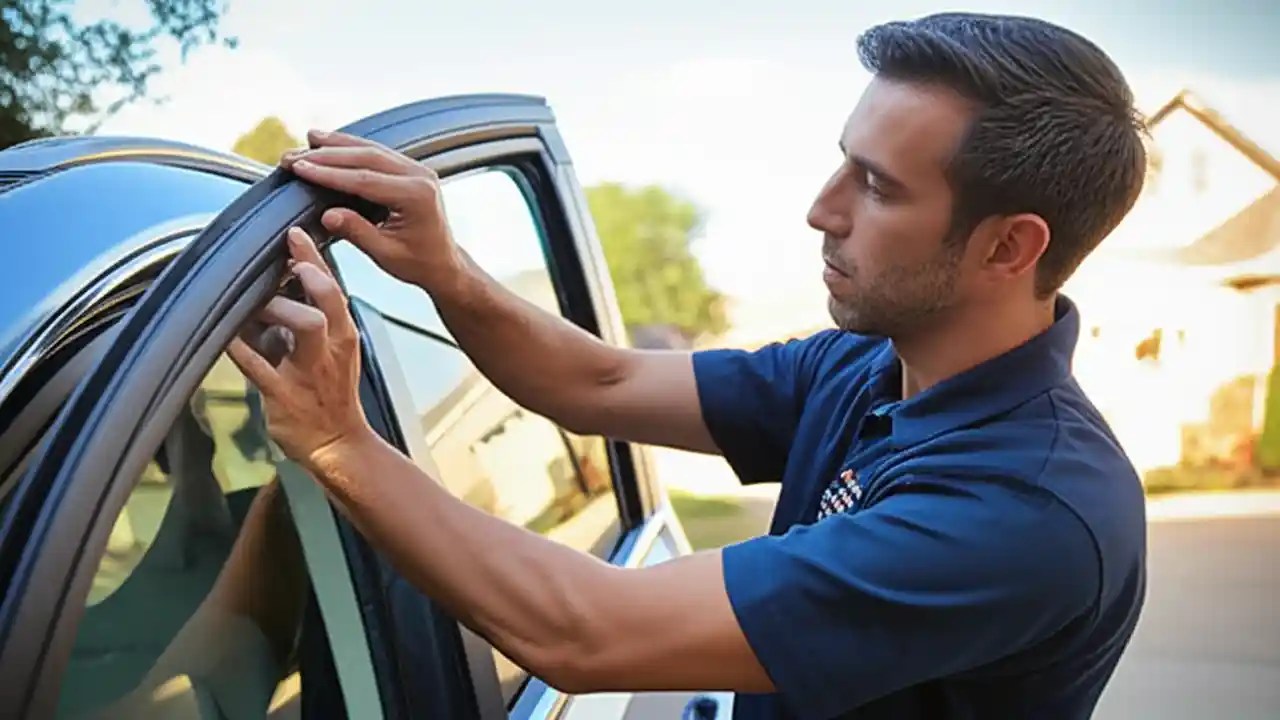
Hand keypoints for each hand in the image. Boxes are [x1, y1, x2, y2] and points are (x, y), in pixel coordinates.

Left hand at [227, 227, 376, 469]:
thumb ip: (308, 320)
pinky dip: (241, 348)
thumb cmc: (329, 395)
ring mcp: (311, 370)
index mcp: (343, 335)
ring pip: (305, 324)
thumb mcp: (330, 352)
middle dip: (309, 272)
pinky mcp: (287, 394)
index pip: (334, 287)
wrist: (338, 443)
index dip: (314, 258)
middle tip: (286, 260)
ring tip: (256, 302)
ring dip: (277, 307)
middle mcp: (332, 347)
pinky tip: (225, 335)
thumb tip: (276, 290)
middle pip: (329, 298)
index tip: (294, 234)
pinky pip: (261, 366)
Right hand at [281, 130, 460, 288]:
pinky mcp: (412, 170)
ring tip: (309, 139)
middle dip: (326, 154)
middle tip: (294, 155)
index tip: (299, 168)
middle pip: (366, 157)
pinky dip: (353, 148)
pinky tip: (333, 144)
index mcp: (416, 196)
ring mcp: (418, 170)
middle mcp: (419, 176)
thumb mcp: (385, 254)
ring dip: (338, 144)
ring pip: (372, 149)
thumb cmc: (419, 264)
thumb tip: (326, 215)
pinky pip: (379, 153)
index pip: (364, 179)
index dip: (328, 173)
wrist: (444, 264)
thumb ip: (357, 232)